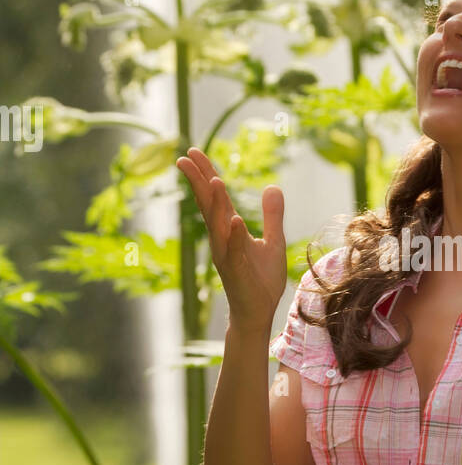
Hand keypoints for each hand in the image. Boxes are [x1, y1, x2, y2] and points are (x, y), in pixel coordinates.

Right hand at [176, 146, 286, 333]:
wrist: (258, 312)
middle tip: (185, 156)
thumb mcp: (273, 241)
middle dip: (199, 181)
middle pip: (209, 205)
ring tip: (215, 180)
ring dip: (217, 203)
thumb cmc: (261, 279)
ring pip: (218, 225)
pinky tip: (234, 220)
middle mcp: (222, 239)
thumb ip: (272, 215)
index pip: (215, 197)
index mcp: (229, 229)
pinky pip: (234, 251)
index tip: (193, 152)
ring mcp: (227, 255)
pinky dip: (234, 236)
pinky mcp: (236, 271)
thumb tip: (272, 186)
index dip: (206, 174)